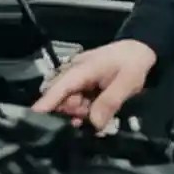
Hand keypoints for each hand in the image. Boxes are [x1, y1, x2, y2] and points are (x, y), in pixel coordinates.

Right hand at [31, 39, 157, 128]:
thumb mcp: (127, 82)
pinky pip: (76, 102)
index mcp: (82, 69)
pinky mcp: (83, 86)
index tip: (33, 118)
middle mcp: (74, 73)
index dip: (46, 104)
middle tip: (91, 115)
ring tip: (98, 112)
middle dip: (71, 112)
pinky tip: (96, 113)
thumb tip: (95, 123)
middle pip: (60, 99)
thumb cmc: (133, 62)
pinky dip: (84, 110)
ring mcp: (78, 80)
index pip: (58, 88)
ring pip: (68, 103)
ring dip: (79, 112)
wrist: (140, 50)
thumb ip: (110, 102)